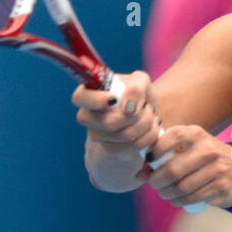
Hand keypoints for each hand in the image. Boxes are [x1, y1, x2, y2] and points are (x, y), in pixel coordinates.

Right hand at [71, 71, 160, 190]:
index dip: (96, 100)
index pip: (79, 98)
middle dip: (138, 115)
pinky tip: (151, 129)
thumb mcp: (140, 82)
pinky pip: (134, 146)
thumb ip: (136, 86)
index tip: (114, 99)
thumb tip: (129, 107)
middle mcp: (87, 117)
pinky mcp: (111, 150)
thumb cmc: (136, 95)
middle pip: (110, 122)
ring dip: (147, 124)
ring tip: (151, 116)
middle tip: (148, 107)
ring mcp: (97, 136)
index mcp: (88, 94)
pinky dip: (149, 137)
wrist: (142, 117)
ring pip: (126, 135)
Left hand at [144, 125, 231, 209]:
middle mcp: (208, 150)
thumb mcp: (188, 149)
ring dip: (167, 194)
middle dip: (157, 181)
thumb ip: (163, 157)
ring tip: (165, 193)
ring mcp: (217, 169)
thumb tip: (139, 175)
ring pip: (181, 188)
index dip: (156, 149)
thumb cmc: (203, 159)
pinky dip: (179, 201)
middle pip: (173, 170)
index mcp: (196, 134)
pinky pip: (192, 198)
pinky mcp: (221, 186)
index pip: (172, 137)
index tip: (149, 160)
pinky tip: (176, 199)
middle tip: (154, 184)